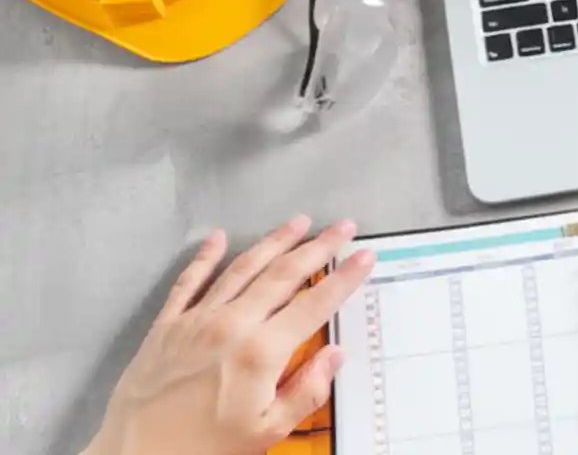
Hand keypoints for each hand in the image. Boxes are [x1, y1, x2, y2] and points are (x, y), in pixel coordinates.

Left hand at [83, 217, 375, 454]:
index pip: (315, 304)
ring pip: (243, 267)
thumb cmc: (202, 449)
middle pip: (284, 274)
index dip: (344, 277)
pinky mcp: (168, 324)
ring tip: (298, 223)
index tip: (363, 257)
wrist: (136, 454)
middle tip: (340, 227)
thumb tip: (333, 358)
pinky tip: (217, 238)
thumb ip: (306, 391)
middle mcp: (231, 325)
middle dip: (318, 246)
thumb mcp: (268, 431)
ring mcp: (197, 320)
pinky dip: (205, 256)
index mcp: (261, 352)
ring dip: (274, 241)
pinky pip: (190, 280)